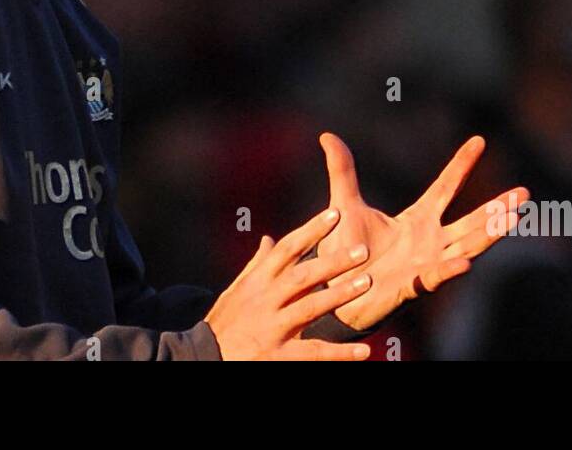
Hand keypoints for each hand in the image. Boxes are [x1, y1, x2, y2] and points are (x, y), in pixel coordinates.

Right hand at [205, 207, 374, 359]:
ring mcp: (272, 327)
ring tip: (367, 283)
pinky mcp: (278, 356)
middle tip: (363, 249)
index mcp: (257, 282)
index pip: (286, 249)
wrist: (204, 357)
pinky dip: (340, 353)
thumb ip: (256, 265)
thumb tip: (268, 239)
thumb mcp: (236, 290)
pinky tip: (364, 351)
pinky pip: (313, 352)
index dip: (311, 230)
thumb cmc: (225, 321)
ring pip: (310, 308)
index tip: (335, 214)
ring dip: (340, 295)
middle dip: (333, 260)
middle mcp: (265, 300)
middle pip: (303, 275)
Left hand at [314, 133, 528, 330]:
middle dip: (497, 207)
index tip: (479, 140)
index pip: (445, 187)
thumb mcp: (343, 205)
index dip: (461, 164)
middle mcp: (430, 241)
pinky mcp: (413, 286)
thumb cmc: (345, 251)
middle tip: (524, 193)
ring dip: (489, 234)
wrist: (333, 290)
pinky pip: (435, 277)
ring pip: (466, 247)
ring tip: (513, 218)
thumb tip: (328, 136)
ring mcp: (425, 264)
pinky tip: (466, 263)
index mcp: (417, 219)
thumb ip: (342, 172)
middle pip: (471, 221)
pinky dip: (450, 270)